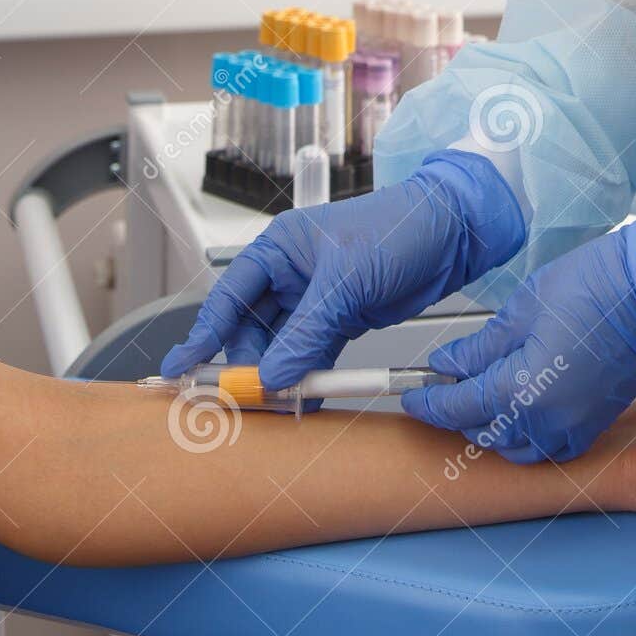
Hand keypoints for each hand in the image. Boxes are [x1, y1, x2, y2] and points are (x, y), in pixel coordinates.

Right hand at [160, 150, 523, 389]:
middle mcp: (291, 274)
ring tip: (281, 406)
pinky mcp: (342, 319)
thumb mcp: (347, 280)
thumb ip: (308, 331)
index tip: (182, 367)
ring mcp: (316, 300)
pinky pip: (313, 354)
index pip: (229, 296)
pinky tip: (307, 400)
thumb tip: (272, 377)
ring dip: (280, 377)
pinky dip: (310, 377)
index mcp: (280, 249)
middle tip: (249, 400)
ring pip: (282, 347)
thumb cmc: (398, 230)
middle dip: (249, 365)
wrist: (454, 234)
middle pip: (252, 329)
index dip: (204, 333)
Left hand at [401, 201, 635, 461]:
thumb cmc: (595, 288)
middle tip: (447, 383)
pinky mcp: (595, 423)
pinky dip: (529, 437)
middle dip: (459, 412)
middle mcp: (546, 420)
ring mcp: (574, 426)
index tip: (412, 391)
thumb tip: (450, 364)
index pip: (458, 406)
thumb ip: (481, 346)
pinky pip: (551, 448)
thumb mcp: (522, 309)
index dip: (428, 400)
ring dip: (493, 429)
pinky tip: (522, 409)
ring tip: (484, 395)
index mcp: (521, 389)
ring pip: (517, 449)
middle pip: (484, 433)